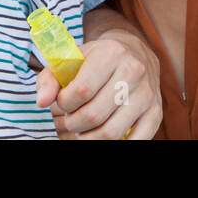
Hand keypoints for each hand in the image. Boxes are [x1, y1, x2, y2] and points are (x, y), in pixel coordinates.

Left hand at [36, 32, 162, 139]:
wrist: (134, 52)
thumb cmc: (96, 59)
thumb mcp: (72, 59)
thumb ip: (50, 78)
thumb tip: (42, 102)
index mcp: (110, 53)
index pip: (82, 90)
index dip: (65, 104)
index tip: (61, 103)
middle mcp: (133, 71)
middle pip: (94, 115)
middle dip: (73, 124)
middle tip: (68, 122)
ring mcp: (147, 94)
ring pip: (112, 133)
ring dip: (88, 139)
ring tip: (80, 131)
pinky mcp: (156, 112)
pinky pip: (134, 142)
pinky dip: (112, 146)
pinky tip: (98, 137)